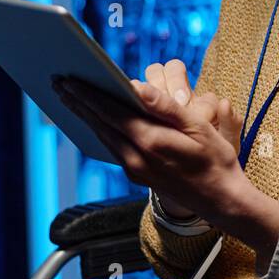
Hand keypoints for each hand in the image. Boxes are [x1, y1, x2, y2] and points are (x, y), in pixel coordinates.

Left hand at [50, 62, 278, 264]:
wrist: (221, 200)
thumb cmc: (215, 160)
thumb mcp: (199, 128)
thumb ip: (165, 107)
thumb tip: (136, 87)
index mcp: (150, 141)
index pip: (110, 111)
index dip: (87, 93)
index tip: (68, 78)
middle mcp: (136, 157)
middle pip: (99, 124)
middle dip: (77, 102)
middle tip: (57, 83)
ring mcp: (134, 169)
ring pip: (103, 137)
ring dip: (85, 116)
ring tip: (70, 98)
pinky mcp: (136, 175)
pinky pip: (112, 147)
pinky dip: (100, 130)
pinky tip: (96, 121)